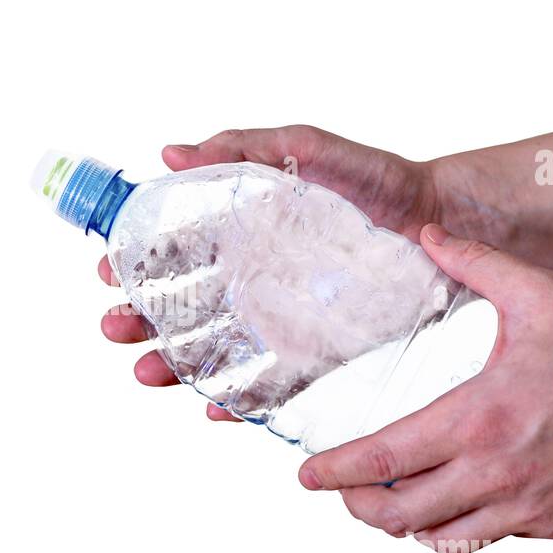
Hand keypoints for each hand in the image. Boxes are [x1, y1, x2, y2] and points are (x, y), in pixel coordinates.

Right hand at [98, 125, 444, 420]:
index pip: (171, 251)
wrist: (445, 223)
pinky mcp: (312, 354)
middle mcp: (251, 279)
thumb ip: (242, 146)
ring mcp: (278, 320)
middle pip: (178, 306)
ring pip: (208, 349)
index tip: (107, 271)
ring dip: (170, 364)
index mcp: (240, 232)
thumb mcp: (306, 149)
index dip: (134, 263)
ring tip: (146, 374)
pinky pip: (265, 383)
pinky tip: (212, 406)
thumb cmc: (376, 180)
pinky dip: (234, 399)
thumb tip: (169, 153)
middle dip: (137, 320)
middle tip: (113, 327)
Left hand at [299, 224, 552, 552]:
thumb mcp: (540, 295)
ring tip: (396, 494)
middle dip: (358, 506)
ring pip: (440, 537)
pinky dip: (460, 526)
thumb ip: (475, 264)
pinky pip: (490, 538)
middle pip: (398, 516)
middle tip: (345, 490)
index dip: (335, 473)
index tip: (306, 476)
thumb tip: (428, 232)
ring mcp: (527, 510)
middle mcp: (495, 477)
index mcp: (479, 421)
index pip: (383, 460)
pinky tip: (461, 496)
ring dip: (406, 521)